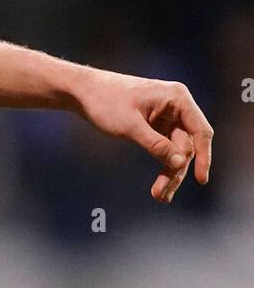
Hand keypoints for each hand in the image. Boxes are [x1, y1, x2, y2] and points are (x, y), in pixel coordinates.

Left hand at [74, 69, 212, 202]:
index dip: (204, 156)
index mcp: (177, 98)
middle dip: (176, 170)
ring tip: (159, 196)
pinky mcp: (156, 125)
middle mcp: (177, 106)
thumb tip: (180, 163)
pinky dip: (162, 164)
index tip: (201, 180)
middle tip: (161, 195)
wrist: (82, 91)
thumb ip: (156, 144)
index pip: (200, 130)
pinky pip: (165, 148)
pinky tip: (159, 186)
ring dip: (169, 172)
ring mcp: (167, 116)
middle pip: (187, 144)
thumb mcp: (130, 126)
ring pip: (176, 149)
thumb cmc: (105, 101)